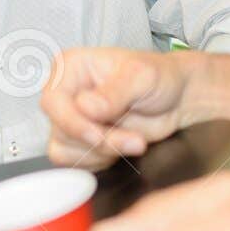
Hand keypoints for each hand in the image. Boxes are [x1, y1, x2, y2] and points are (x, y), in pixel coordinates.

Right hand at [42, 48, 200, 169]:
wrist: (177, 100)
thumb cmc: (159, 77)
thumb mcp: (142, 76)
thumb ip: (114, 91)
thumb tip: (85, 107)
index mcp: (71, 67)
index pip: (53, 101)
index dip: (74, 122)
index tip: (100, 133)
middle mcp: (66, 93)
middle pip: (60, 129)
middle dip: (98, 141)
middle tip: (134, 140)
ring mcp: (72, 119)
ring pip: (66, 150)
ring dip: (103, 152)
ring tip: (133, 140)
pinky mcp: (81, 142)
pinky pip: (76, 163)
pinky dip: (100, 161)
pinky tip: (122, 147)